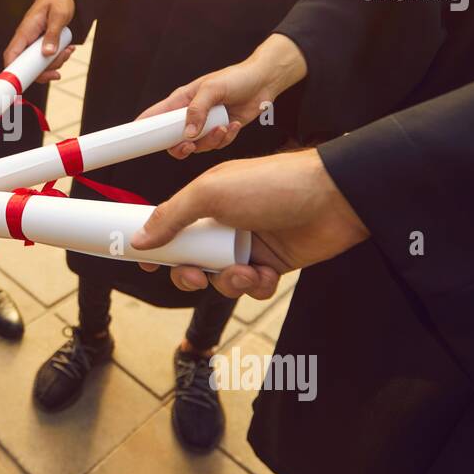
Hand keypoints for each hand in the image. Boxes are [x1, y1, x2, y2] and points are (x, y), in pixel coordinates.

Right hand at [3, 0, 76, 81]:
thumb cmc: (56, 0)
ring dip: (55, 62)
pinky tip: (66, 50)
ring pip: (39, 63)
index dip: (14, 71)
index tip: (26, 79)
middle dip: (45, 69)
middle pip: (28, 65)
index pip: (11, 55)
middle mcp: (26, 39)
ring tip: (67, 51)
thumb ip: (53, 34)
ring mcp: (33, 43)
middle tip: (60, 64)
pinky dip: (57, 57)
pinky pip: (45, 57)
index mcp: (25, 32)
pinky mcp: (40, 44)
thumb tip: (47, 53)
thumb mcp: (58, 16)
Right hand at [130, 150, 368, 299]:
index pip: (171, 225)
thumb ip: (172, 216)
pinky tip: (266, 274)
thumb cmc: (272, 185)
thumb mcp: (210, 194)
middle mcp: (224, 223)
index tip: (146, 264)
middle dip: (189, 274)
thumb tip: (139, 238)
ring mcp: (248, 244)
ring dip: (228, 283)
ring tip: (245, 272)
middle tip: (196, 277)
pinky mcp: (272, 264)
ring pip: (221, 279)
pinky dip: (256, 287)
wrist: (334, 199)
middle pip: (191, 260)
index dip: (156, 246)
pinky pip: (252, 288)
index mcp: (206, 200)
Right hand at [137, 34, 307, 158]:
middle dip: (180, 147)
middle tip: (189, 146)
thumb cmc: (236, 78)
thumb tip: (187, 134)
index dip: (143, 129)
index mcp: (181, 100)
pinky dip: (226, 138)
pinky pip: (216, 144)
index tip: (136, 140)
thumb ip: (197, 111)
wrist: (264, 81)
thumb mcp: (212, 89)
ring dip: (211, 141)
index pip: (155, 116)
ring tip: (223, 127)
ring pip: (197, 145)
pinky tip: (234, 125)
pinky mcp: (220, 130)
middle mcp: (190, 114)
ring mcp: (205, 124)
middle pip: (173, 140)